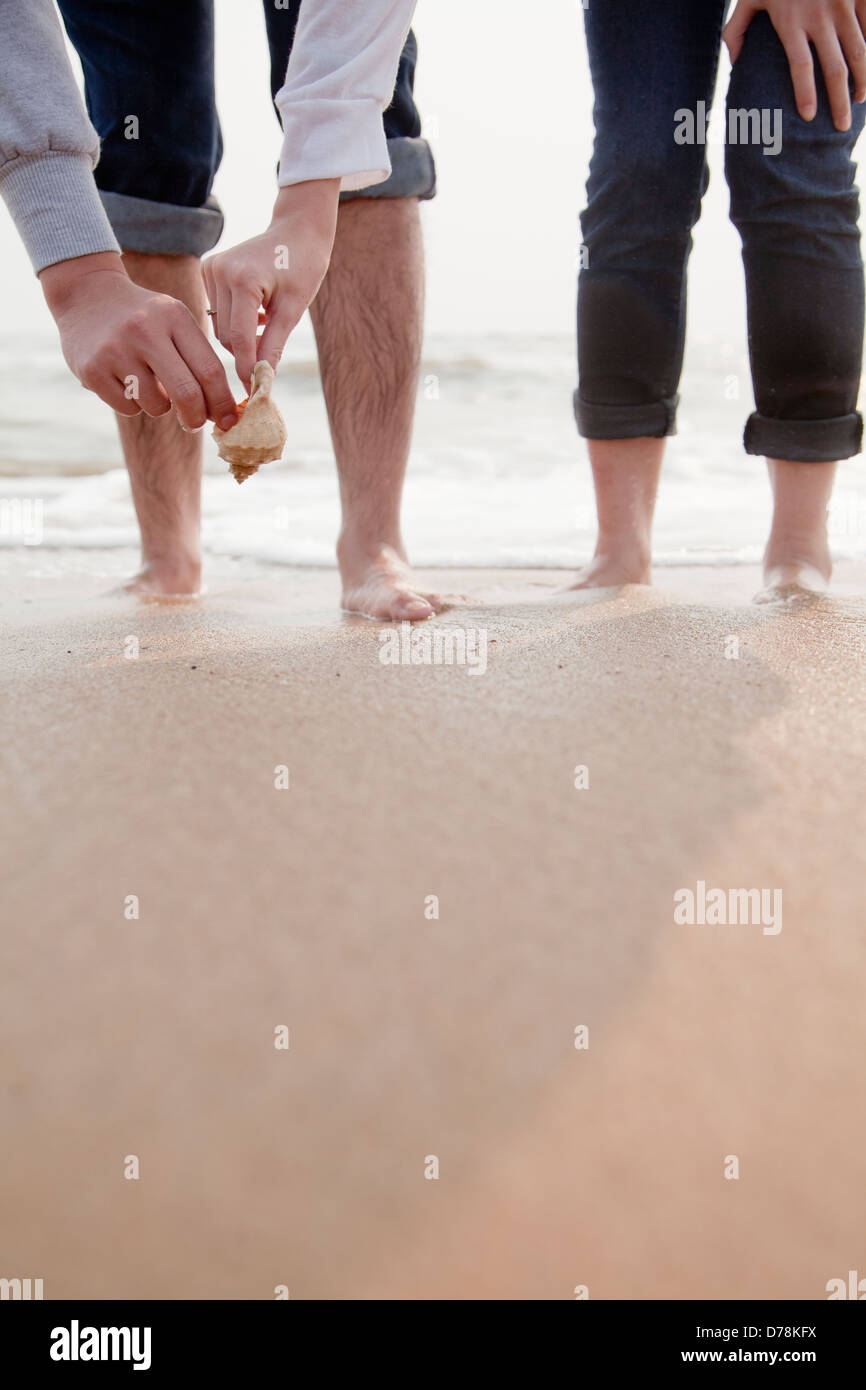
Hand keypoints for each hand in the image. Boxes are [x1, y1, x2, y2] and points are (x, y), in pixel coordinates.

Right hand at [40, 251, 237, 430]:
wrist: (86, 295)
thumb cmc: (144, 318)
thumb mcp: (173, 321)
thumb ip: (199, 358)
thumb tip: (223, 412)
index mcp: (173, 316)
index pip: (210, 370)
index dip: (223, 402)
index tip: (229, 421)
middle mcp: (145, 330)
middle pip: (187, 394)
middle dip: (196, 418)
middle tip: (194, 424)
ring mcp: (116, 349)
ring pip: (156, 406)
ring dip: (159, 406)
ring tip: (147, 383)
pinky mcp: (92, 369)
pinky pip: (128, 408)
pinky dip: (133, 404)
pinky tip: (123, 380)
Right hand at [203, 178, 339, 389]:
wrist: (297, 229)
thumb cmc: (303, 266)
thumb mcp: (293, 309)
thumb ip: (274, 345)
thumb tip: (263, 381)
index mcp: (243, 280)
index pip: (239, 339)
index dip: (248, 368)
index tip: (255, 393)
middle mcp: (220, 271)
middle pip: (226, 336)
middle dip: (247, 352)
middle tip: (269, 359)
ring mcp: (210, 268)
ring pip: (219, 327)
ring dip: (242, 336)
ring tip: (267, 321)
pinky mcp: (207, 269)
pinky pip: (217, 312)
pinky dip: (235, 320)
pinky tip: (256, 309)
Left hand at [724, 0, 865, 130]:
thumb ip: (736, 31)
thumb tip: (735, 66)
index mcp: (790, 20)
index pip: (800, 66)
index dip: (806, 93)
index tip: (809, 117)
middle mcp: (820, 15)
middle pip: (834, 67)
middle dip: (840, 101)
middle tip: (842, 126)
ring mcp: (843, 3)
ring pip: (860, 50)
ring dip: (863, 78)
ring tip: (861, 99)